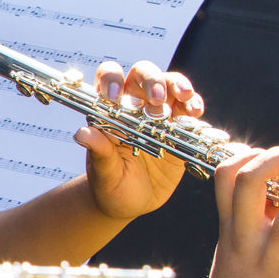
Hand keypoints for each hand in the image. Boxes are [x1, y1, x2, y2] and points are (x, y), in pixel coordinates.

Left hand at [79, 60, 202, 220]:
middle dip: (152, 79)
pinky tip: (196, 113)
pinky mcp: (180, 126)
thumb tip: (82, 134)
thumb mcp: (104, 173)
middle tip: (158, 99)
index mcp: (108, 111)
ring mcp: (159, 113)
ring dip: (178, 85)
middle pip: (143, 74)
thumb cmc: (111, 185)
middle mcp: (134, 105)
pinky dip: (194, 105)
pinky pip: (189, 107)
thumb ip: (99, 152)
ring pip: (170, 83)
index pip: (108, 79)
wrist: (132, 203)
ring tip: (185, 98)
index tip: (115, 96)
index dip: (111, 79)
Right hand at [205, 147, 278, 277]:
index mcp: (229, 232)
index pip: (226, 176)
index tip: (276, 160)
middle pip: (251, 180)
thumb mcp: (232, 258)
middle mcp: (246, 240)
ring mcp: (269, 260)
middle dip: (278, 158)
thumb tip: (278, 199)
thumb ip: (251, 229)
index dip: (251, 155)